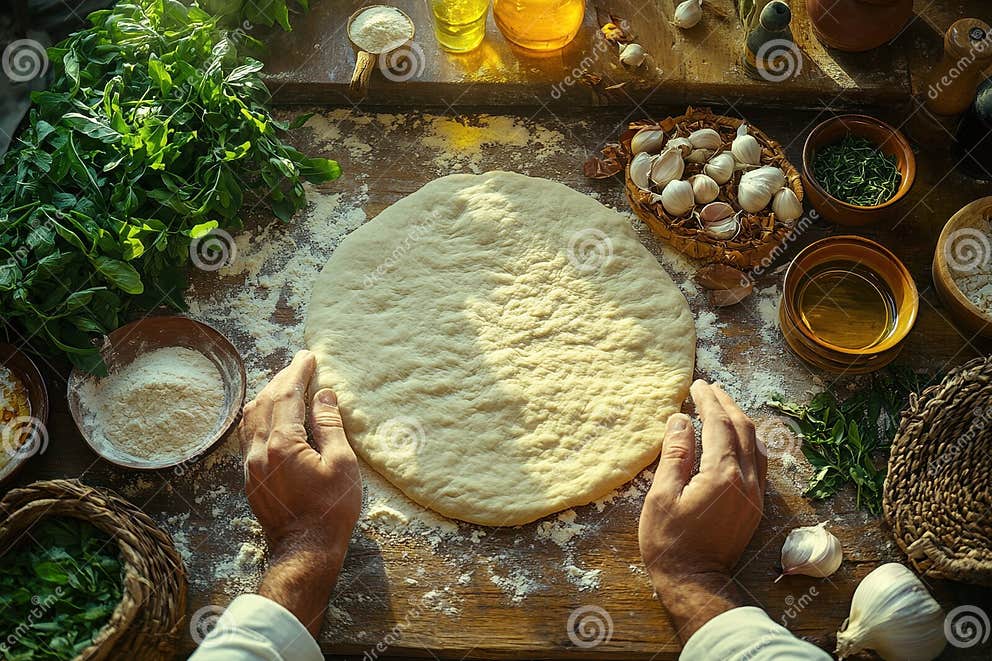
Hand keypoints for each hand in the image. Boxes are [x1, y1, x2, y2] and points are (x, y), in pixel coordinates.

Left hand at [237, 350, 362, 634]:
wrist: (305, 550)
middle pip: (265, 401)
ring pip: (250, 418)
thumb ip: (330, 426)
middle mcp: (259, 450)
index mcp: (283, 443)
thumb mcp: (341, 464)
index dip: (298, 372)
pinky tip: (273, 417)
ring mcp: (250, 465)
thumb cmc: (330, 510)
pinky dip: (261, 416)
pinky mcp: (250, 478)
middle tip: (300, 366)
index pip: (287, 394)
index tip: (308, 356)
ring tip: (286, 386)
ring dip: (267, 396)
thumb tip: (324, 396)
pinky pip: (249, 435)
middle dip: (282, 379)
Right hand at [638, 379, 766, 640]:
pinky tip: (737, 439)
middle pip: (742, 429)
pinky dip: (747, 441)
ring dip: (739, 420)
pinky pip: (758, 462)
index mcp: (721, 474)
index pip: (718, 424)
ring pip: (755, 444)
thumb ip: (675, 454)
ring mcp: (754, 494)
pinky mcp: (755, 505)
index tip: (696, 385)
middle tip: (709, 388)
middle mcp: (745, 480)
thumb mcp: (662, 496)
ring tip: (722, 406)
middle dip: (726, 404)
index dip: (708, 401)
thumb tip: (680, 419)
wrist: (695, 583)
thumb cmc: (670, 542)